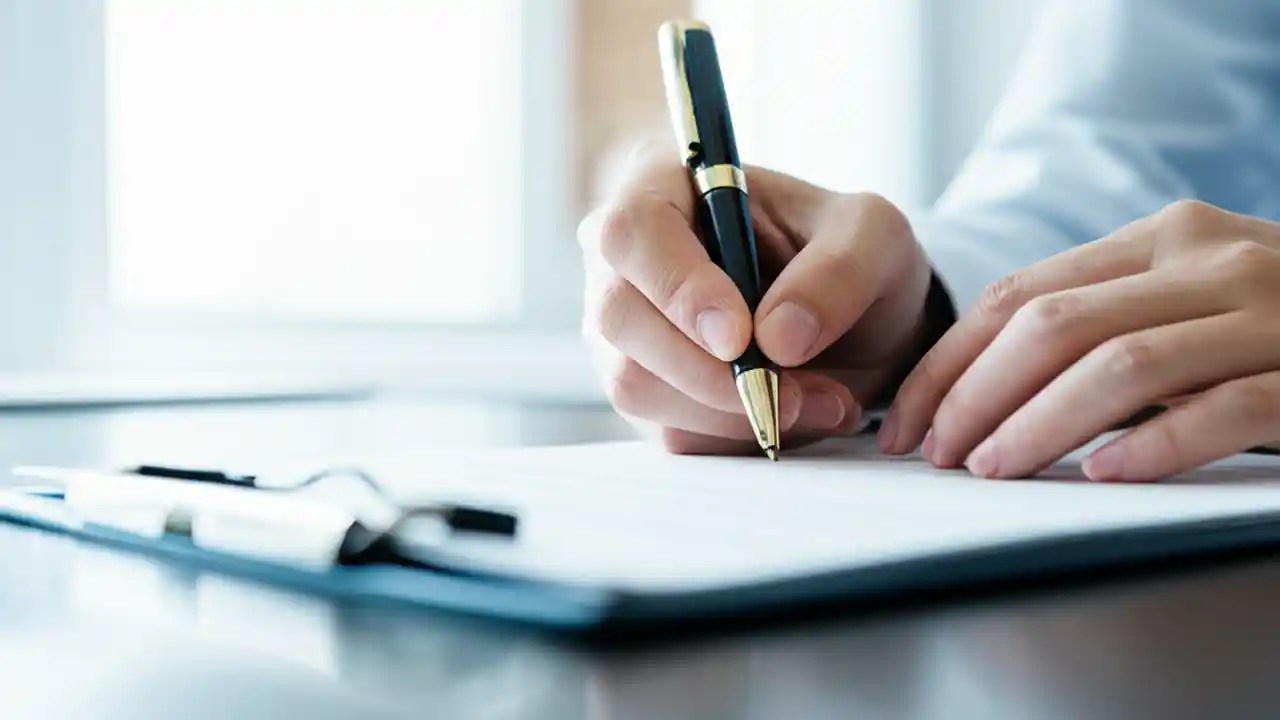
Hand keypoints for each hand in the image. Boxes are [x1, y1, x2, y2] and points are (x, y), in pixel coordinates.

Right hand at [579, 146, 934, 453]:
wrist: (856, 326)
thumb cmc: (847, 258)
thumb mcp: (874, 240)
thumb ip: (838, 272)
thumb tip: (775, 338)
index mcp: (664, 187)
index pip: (632, 232)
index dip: (678, 288)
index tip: (739, 338)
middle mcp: (625, 260)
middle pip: (619, 318)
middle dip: (711, 371)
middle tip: (797, 391)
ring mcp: (624, 331)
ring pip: (636, 384)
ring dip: (733, 410)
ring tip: (818, 400)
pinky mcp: (644, 392)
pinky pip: (666, 428)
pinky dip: (737, 434)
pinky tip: (791, 411)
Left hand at [883, 200, 1279, 479]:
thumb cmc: (1271, 325)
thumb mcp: (1183, 297)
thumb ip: (1100, 319)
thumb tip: (972, 394)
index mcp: (1162, 238)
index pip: (1021, 295)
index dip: (950, 363)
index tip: (904, 423)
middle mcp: (1210, 261)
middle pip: (1054, 324)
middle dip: (975, 397)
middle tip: (936, 457)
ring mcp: (1268, 314)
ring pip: (1122, 364)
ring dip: (1039, 424)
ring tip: (993, 470)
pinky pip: (1225, 408)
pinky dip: (1156, 445)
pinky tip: (1104, 475)